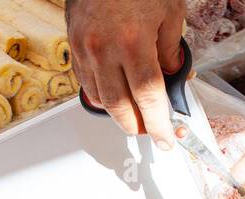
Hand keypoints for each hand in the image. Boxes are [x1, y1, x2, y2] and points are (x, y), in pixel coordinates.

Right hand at [68, 0, 186, 148]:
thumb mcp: (169, 10)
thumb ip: (171, 48)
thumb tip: (170, 74)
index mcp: (134, 42)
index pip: (148, 98)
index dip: (158, 125)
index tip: (166, 140)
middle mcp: (105, 49)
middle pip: (120, 106)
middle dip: (136, 125)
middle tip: (149, 130)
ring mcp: (86, 48)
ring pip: (99, 98)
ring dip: (118, 113)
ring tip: (133, 115)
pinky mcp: (74, 43)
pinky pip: (85, 81)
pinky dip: (100, 94)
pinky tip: (112, 94)